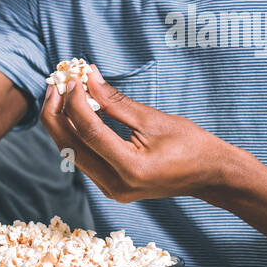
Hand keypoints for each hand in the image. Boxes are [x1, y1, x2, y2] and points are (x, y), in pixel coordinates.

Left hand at [39, 64, 236, 202]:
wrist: (209, 175)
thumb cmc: (191, 145)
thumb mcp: (153, 119)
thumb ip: (115, 101)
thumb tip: (88, 77)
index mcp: (130, 168)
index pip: (89, 132)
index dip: (75, 101)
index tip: (72, 77)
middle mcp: (115, 185)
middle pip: (70, 146)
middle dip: (58, 112)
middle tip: (57, 83)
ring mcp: (111, 190)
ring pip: (72, 152)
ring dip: (63, 122)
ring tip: (63, 92)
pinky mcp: (111, 186)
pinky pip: (83, 158)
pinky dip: (76, 133)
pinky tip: (75, 111)